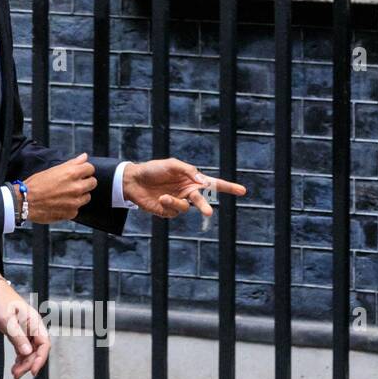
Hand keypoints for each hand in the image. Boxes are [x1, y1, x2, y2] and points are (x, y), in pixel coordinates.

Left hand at [0, 270, 49, 378]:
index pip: (44, 344)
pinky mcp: (18, 333)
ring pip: (30, 351)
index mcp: (35, 322)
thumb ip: (18, 337)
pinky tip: (15, 366)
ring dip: (24, 363)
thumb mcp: (7, 321)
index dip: (40, 359)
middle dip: (29, 364)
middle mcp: (33, 327)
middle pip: (37, 350)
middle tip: (17, 374)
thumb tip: (27, 353)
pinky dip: (20, 358)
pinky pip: (23, 349)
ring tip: (14, 374)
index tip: (32, 371)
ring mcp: (26, 330)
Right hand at [21, 152, 97, 222]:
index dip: (85, 170)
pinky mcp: (71, 213)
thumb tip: (84, 157)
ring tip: (66, 195)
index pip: (90, 168)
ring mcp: (75, 201)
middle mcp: (76, 187)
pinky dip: (71, 206)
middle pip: (93, 183)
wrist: (25, 202)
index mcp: (72, 173)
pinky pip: (77, 208)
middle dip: (85, 182)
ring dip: (80, 195)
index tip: (81, 173)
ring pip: (87, 197)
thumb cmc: (35, 185)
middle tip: (74, 184)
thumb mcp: (53, 169)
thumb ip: (72, 163)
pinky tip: (61, 203)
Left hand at [121, 158, 246, 219]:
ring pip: (186, 208)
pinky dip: (167, 204)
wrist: (134, 180)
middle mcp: (188, 192)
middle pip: (203, 201)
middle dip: (205, 207)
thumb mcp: (173, 165)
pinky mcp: (168, 211)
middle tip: (208, 213)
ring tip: (164, 197)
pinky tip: (159, 198)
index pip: (214, 185)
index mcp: (192, 180)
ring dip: (176, 202)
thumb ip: (189, 171)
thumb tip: (203, 181)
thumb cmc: (154, 170)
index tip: (243, 191)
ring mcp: (178, 202)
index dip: (228, 188)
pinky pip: (174, 211)